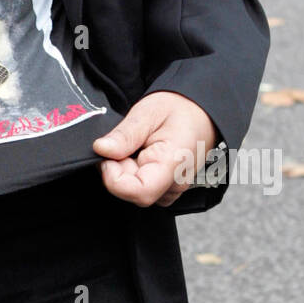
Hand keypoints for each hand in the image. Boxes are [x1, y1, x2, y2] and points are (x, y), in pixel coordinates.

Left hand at [92, 92, 216, 208]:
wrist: (203, 112)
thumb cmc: (180, 109)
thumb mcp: (148, 112)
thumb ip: (125, 134)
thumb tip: (100, 149)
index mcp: (173, 164)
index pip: (138, 192)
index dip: (114, 177)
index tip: (109, 154)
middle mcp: (176, 184)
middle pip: (132, 192)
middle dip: (118, 169)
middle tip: (124, 143)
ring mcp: (173, 189)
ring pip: (135, 191)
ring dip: (125, 170)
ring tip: (136, 146)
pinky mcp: (168, 188)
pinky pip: (143, 188)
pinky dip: (134, 173)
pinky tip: (140, 155)